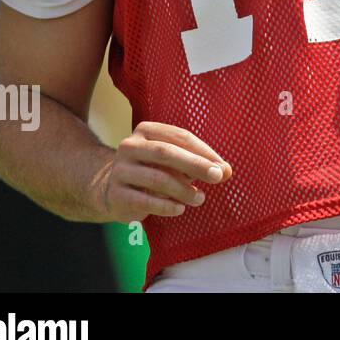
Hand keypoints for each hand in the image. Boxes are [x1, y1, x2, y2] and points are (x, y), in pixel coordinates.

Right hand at [98, 120, 232, 221]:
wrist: (113, 190)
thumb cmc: (153, 170)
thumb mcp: (174, 161)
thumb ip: (199, 163)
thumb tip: (226, 171)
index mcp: (147, 130)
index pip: (180, 137)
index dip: (204, 151)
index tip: (222, 167)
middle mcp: (130, 146)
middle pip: (166, 153)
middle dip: (195, 165)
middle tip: (217, 177)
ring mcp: (120, 169)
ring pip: (157, 178)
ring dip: (184, 190)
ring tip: (199, 198)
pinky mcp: (115, 193)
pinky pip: (144, 200)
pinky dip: (166, 205)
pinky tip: (180, 209)